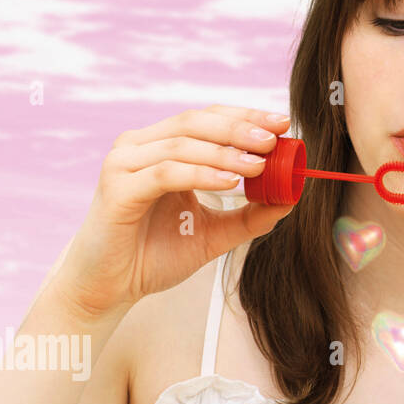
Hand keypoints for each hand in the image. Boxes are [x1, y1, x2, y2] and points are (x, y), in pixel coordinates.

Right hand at [54, 105, 296, 316]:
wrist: (111, 288)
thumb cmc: (155, 255)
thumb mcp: (215, 232)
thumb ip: (251, 215)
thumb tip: (292, 198)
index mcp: (162, 147)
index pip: (209, 118)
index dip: (246, 116)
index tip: (282, 124)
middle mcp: (140, 147)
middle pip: (197, 122)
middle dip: (240, 128)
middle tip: (273, 140)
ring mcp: (124, 164)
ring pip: (183, 145)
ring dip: (226, 153)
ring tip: (259, 165)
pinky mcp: (117, 189)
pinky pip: (166, 173)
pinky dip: (200, 174)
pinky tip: (229, 182)